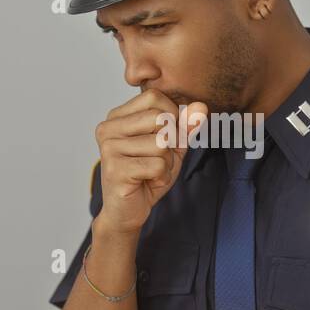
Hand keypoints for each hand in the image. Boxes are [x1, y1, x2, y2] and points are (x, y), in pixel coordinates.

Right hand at [92, 89, 206, 234]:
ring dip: (166, 163)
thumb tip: (201, 107)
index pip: (154, 97)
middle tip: (156, 159)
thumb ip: (186, 125)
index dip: (172, 117)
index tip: (164, 138)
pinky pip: (157, 165)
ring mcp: (109, 148)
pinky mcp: (115, 169)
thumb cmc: (148, 175)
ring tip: (150, 172)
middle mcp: (108, 128)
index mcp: (117, 116)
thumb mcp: (172, 146)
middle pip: (160, 118)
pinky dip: (162, 176)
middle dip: (170, 142)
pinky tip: (147, 182)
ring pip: (161, 143)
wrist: (128, 211)